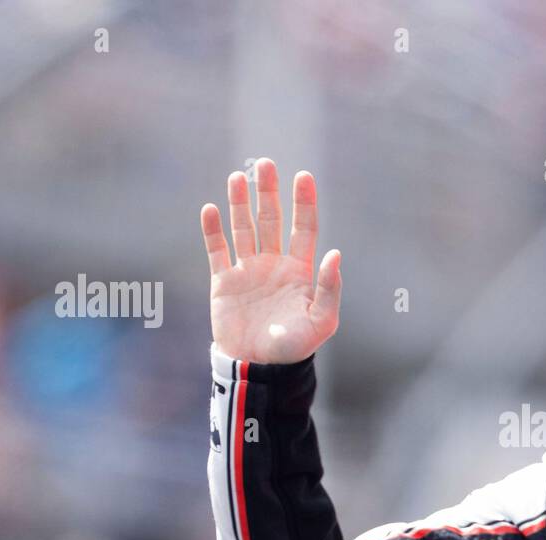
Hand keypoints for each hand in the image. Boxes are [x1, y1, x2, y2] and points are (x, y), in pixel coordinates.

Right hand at [200, 158, 341, 363]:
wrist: (259, 368)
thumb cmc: (295, 348)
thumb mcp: (321, 322)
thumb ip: (329, 289)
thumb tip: (335, 254)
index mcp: (299, 270)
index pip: (304, 228)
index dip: (304, 202)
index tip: (303, 176)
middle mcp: (273, 264)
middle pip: (271, 220)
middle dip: (269, 193)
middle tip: (267, 165)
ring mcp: (247, 270)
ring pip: (243, 228)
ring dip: (240, 203)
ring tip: (238, 177)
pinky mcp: (223, 281)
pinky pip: (217, 250)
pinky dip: (212, 230)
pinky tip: (210, 209)